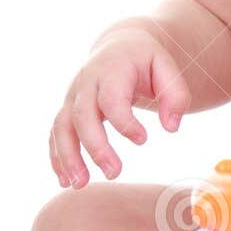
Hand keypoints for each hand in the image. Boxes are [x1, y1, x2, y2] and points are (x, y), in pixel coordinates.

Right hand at [50, 27, 189, 187]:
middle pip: (81, 114)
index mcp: (112, 69)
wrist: (119, 47)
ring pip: (61, 126)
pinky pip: (55, 134)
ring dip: (68, 156)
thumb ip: (175, 95)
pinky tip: (66, 181)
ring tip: (79, 184)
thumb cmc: (145, 61)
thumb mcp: (167, 68)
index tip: (143, 140)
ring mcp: (73, 96)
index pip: (111, 98)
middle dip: (95, 146)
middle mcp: (86, 82)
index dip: (124, 122)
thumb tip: (171, 127)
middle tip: (114, 172)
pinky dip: (57, 157)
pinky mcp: (67, 110)